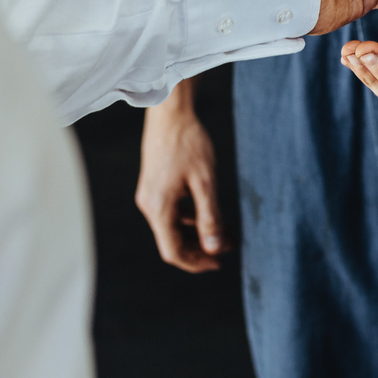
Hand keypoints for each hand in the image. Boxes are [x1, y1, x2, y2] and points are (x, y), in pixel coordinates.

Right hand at [134, 81, 224, 272]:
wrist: (171, 113)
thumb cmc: (189, 143)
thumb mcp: (206, 182)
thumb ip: (210, 217)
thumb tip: (214, 248)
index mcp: (158, 208)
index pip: (173, 251)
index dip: (196, 262)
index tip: (218, 263)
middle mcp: (149, 205)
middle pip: (172, 241)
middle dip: (201, 247)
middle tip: (228, 246)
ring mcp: (149, 195)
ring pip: (173, 226)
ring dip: (197, 232)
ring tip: (225, 230)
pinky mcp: (154, 186)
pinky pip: (171, 212)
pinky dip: (190, 217)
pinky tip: (209, 212)